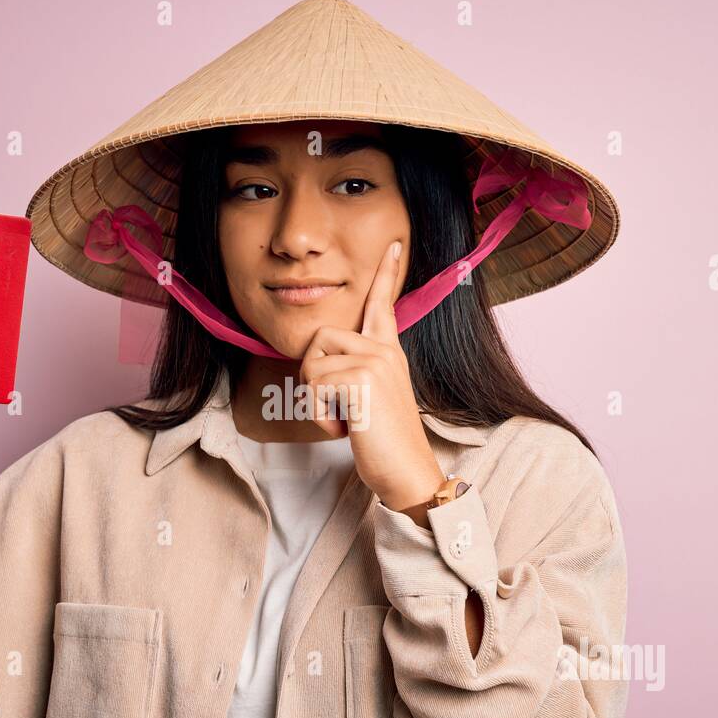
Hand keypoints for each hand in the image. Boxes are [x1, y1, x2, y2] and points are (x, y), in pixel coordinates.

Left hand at [298, 240, 444, 516]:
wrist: (407, 473)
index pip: (384, 305)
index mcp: (389, 353)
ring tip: (345, 421)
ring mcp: (375, 363)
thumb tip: (321, 365)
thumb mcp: (373, 400)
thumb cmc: (386, 444)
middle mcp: (384, 352)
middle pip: (319, 339)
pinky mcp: (361, 380)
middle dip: (313, 378)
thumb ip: (356, 374)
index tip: (393, 244)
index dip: (386, 274)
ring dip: (315, 402)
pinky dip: (320, 416)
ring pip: (310, 365)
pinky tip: (347, 430)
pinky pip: (313, 387)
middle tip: (338, 410)